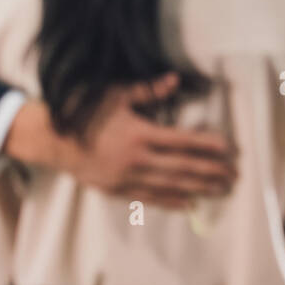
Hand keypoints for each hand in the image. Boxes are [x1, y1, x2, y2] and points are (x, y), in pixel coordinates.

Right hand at [6, 74, 235, 208]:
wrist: (50, 140)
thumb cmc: (83, 111)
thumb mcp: (115, 94)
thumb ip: (147, 91)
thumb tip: (175, 80)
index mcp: (139, 134)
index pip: (183, 141)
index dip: (208, 146)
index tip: (229, 149)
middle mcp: (137, 159)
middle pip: (183, 168)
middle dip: (211, 172)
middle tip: (234, 175)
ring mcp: (127, 178)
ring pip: (170, 186)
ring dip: (198, 189)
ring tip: (220, 190)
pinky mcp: (117, 190)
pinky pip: (150, 198)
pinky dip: (171, 201)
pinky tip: (189, 203)